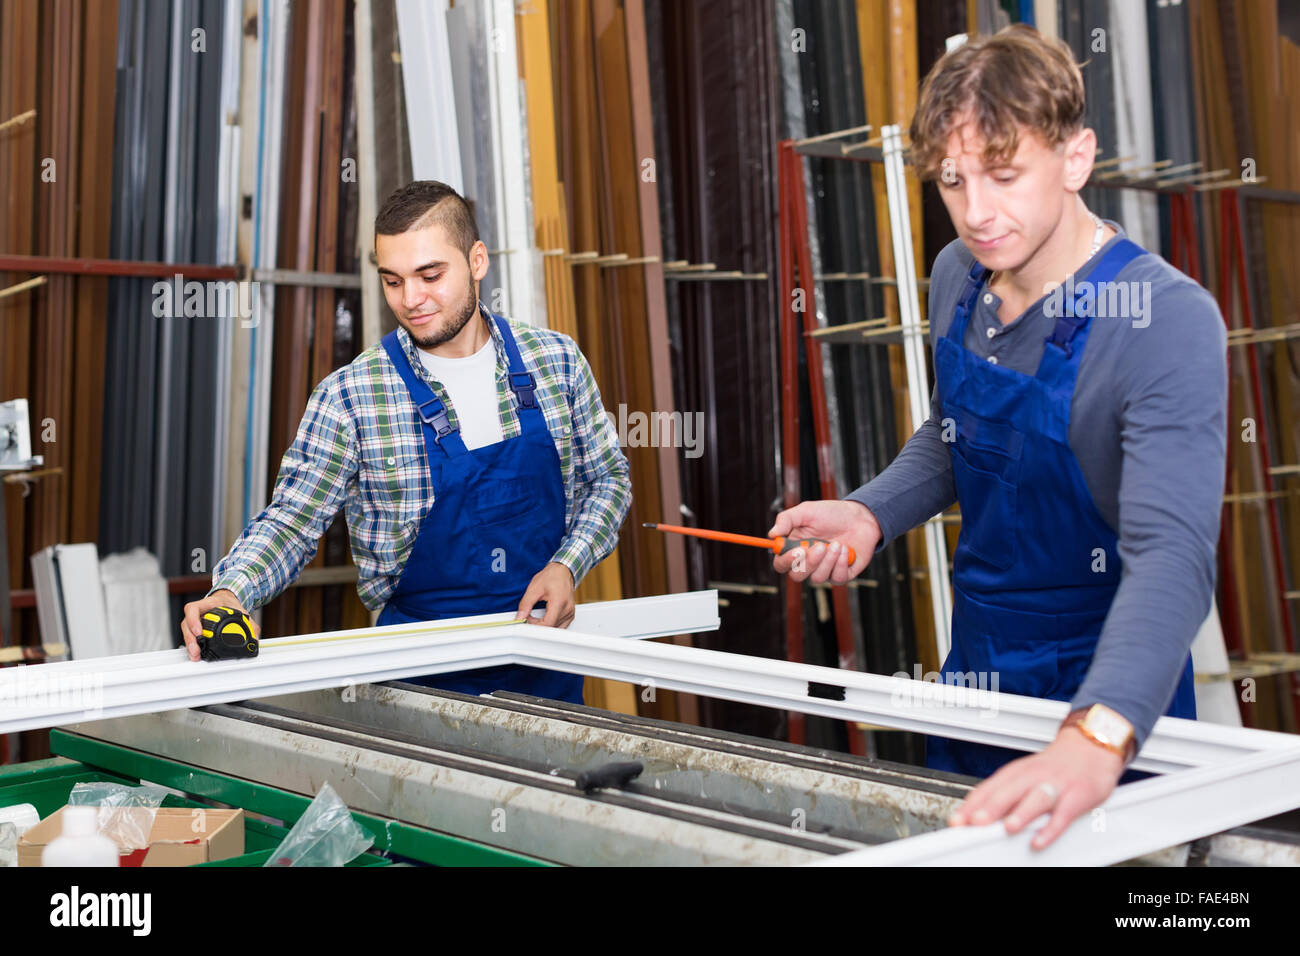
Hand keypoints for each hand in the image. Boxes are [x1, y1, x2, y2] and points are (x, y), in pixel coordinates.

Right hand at [180, 589, 257, 661]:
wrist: (228, 602)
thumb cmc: (231, 605)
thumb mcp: (242, 611)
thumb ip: (250, 624)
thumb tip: (255, 639)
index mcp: (208, 603)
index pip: (193, 609)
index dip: (193, 620)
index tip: (199, 632)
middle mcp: (198, 612)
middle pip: (186, 624)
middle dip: (190, 638)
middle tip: (196, 650)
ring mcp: (194, 621)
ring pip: (186, 632)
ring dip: (190, 645)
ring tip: (195, 655)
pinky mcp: (195, 629)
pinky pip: (190, 637)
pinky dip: (192, 646)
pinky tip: (196, 654)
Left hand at [515, 562, 575, 627]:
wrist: (563, 571)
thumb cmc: (552, 576)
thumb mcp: (534, 588)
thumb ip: (526, 604)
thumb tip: (520, 617)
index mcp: (559, 602)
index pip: (547, 624)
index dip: (534, 626)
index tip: (526, 621)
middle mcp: (567, 610)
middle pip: (551, 627)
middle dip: (537, 625)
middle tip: (529, 616)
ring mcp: (570, 613)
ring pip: (555, 628)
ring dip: (543, 625)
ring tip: (536, 614)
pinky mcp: (570, 615)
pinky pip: (560, 626)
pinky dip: (550, 624)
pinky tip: (544, 616)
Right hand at [768, 499, 879, 583]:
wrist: (860, 517)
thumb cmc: (831, 514)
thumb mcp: (806, 511)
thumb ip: (787, 519)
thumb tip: (771, 534)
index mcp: (794, 548)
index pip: (781, 564)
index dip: (785, 561)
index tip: (797, 550)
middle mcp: (807, 563)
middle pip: (797, 576)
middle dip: (808, 563)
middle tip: (820, 546)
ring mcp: (824, 570)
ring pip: (817, 578)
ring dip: (828, 560)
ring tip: (837, 543)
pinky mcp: (841, 575)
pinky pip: (836, 578)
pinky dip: (841, 563)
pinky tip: (846, 549)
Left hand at [947, 727, 1125, 849]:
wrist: (1090, 745)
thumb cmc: (1053, 766)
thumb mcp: (1024, 775)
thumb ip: (1003, 796)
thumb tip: (977, 817)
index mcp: (1015, 773)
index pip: (988, 789)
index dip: (971, 806)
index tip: (956, 821)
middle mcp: (1032, 776)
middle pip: (1008, 792)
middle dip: (990, 808)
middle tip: (975, 823)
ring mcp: (1056, 785)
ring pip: (1036, 799)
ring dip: (1021, 813)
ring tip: (1008, 828)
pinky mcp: (1078, 795)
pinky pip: (1064, 813)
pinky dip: (1052, 828)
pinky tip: (1040, 840)